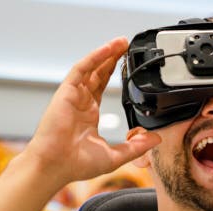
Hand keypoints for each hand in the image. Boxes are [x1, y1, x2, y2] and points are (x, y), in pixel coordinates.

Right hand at [22, 37, 159, 187]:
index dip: (114, 73)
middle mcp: (81, 102)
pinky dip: (94, 58)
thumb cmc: (77, 164)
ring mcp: (73, 96)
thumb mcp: (115, 155)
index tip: (127, 63)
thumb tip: (156, 139)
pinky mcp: (66, 92)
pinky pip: (81, 70)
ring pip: (91, 68)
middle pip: (98, 73)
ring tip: (121, 42)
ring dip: (106, 54)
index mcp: (89, 114)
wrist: (56, 166)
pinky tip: (107, 50)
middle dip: (112, 58)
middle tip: (126, 46)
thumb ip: (136, 146)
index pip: (102, 86)